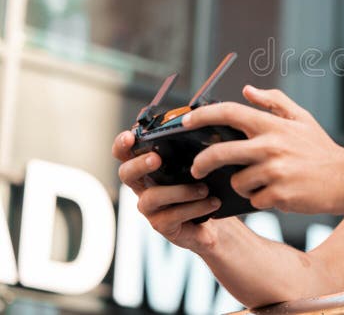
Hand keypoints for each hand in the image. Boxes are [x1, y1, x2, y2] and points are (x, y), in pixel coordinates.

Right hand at [112, 130, 223, 251]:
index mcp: (150, 167)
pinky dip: (195, 208)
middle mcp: (145, 187)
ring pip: (152, 197)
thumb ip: (194, 148)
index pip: (125, 153)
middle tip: (156, 158)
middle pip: (126, 174)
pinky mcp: (163, 226)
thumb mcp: (200, 164)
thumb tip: (204, 122)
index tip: (130, 136)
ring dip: (180, 190)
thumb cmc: (206, 186)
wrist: (216, 219)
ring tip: (205, 188)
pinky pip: (173, 216)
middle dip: (140, 164)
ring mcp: (151, 208)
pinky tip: (212, 202)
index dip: (122, 144)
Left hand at [186, 86, 343, 215]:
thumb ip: (274, 102)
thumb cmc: (321, 150)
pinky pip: (254, 200)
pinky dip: (261, 200)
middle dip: (201, 163)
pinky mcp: (278, 196)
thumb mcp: (302, 119)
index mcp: (272, 126)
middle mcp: (270, 146)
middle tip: (197, 169)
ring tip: (264, 183)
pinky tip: (278, 194)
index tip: (186, 122)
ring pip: (237, 182)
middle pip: (219, 153)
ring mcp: (274, 172)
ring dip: (244, 185)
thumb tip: (247, 90)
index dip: (202, 116)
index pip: (229, 113)